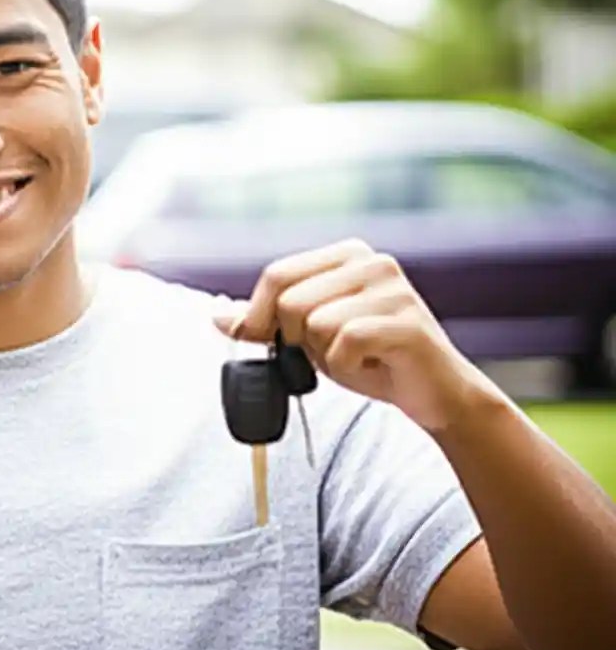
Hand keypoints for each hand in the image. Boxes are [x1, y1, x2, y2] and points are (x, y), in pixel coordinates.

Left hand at [211, 238, 498, 433]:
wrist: (433, 395)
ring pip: (314, 324)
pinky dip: (348, 366)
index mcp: (346, 254)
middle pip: (289, 301)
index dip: (260, 316)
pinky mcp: (406, 321)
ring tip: (358, 358)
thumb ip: (266, 323)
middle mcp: (371, 261)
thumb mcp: (310, 337)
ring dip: (326, 356)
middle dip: (298, 340)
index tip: (272, 342)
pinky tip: (373, 365)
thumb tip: (216, 317)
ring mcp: (392, 288)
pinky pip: (345, 342)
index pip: (275, 275)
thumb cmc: (370, 360)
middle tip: (331, 353)